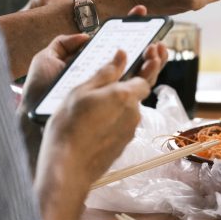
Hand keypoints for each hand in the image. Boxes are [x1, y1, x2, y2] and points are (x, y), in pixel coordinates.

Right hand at [28, 35, 166, 185]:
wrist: (68, 168)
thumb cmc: (69, 127)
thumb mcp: (82, 92)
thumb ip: (105, 73)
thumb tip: (122, 56)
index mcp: (125, 96)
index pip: (147, 77)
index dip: (150, 64)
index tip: (153, 51)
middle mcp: (133, 114)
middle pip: (138, 93)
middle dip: (136, 79)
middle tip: (133, 66)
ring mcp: (129, 131)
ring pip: (128, 109)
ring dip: (119, 100)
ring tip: (98, 97)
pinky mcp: (122, 145)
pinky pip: (121, 124)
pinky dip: (113, 116)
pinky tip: (95, 117)